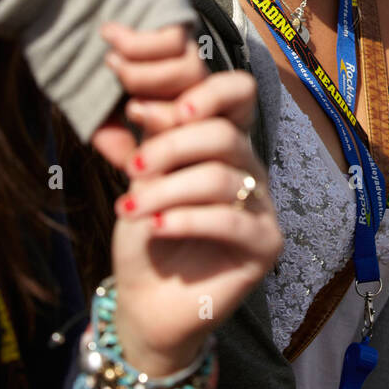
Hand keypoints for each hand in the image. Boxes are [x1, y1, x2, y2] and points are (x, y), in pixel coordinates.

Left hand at [91, 23, 281, 377]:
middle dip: (170, 147)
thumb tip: (123, 101)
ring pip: (221, 177)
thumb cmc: (146, 233)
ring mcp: (262, 205)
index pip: (236, 93)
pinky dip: (185, 220)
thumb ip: (136, 142)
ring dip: (167, 190)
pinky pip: (231, 220)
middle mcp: (249, 167)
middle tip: (133, 170)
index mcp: (223, 141)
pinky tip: (155, 227)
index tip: (144, 103)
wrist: (147, 301)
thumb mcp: (136, 180)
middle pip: (224, 134)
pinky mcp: (266, 244)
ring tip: (129, 207)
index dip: (200, 88)